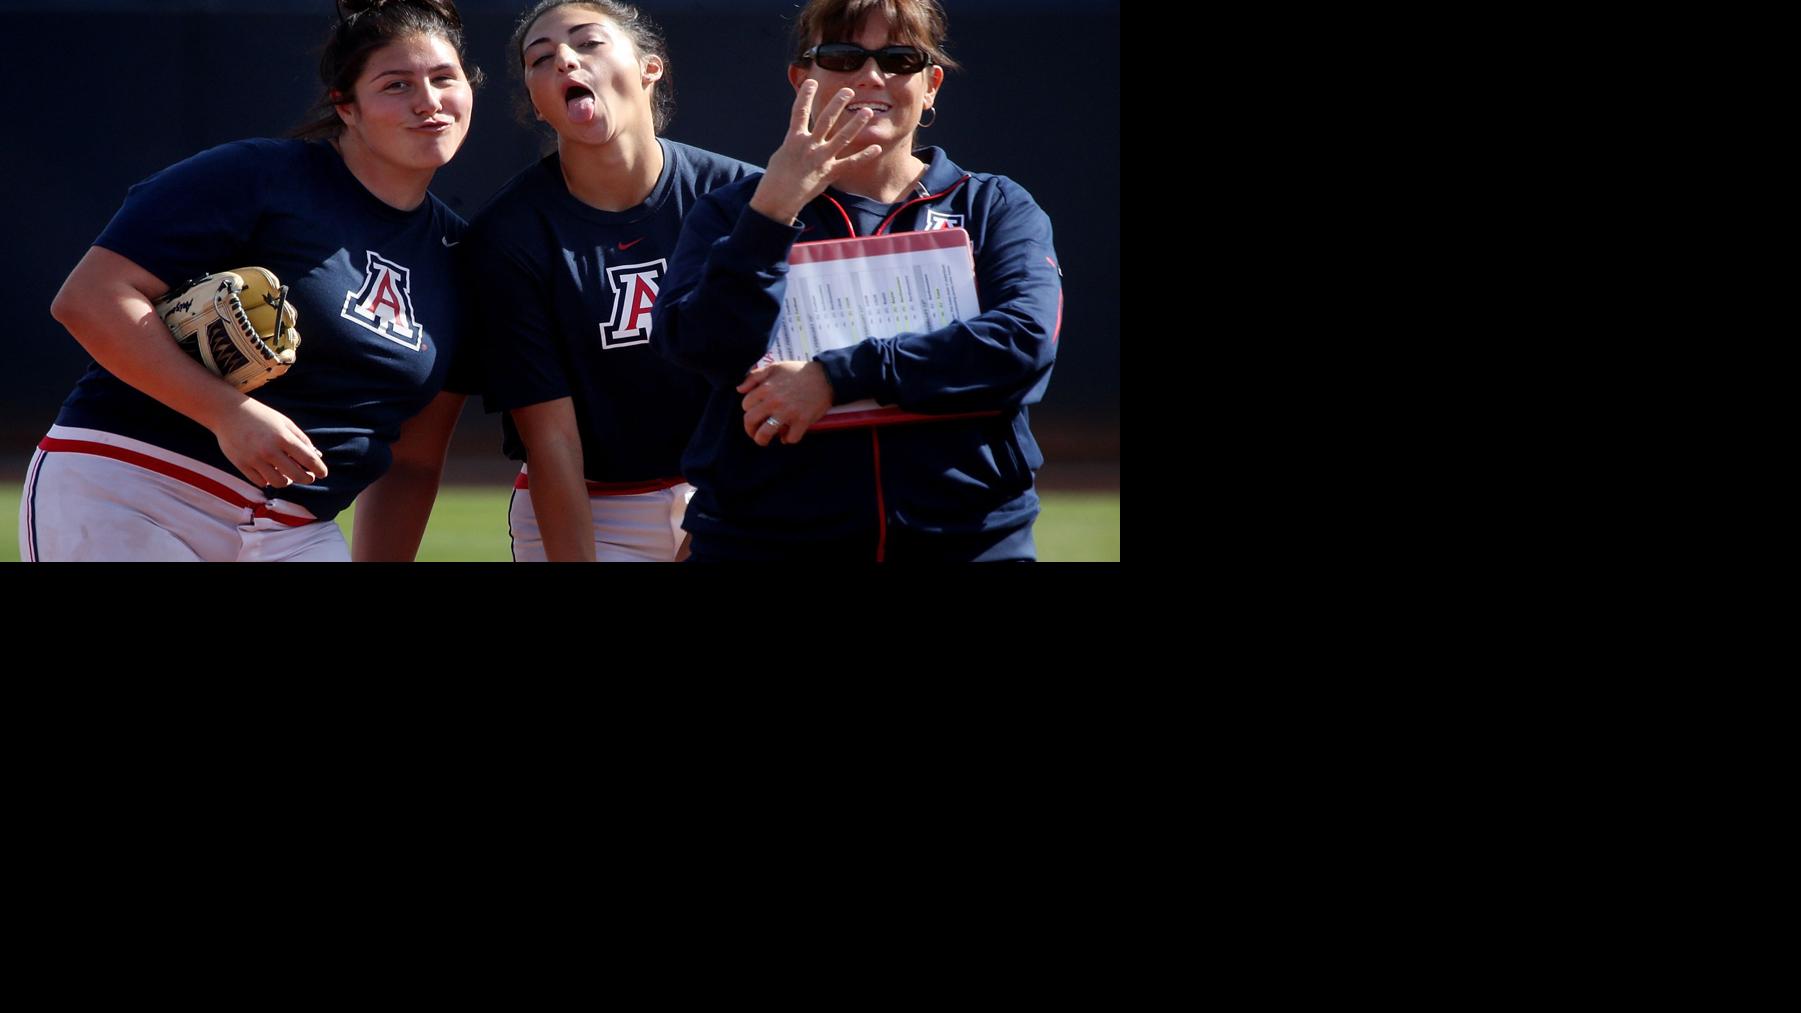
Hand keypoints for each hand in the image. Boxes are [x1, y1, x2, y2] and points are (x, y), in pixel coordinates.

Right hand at [211, 399, 327, 488]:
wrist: (228, 412)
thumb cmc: (261, 416)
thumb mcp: (285, 422)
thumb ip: (301, 439)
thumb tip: (316, 456)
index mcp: (283, 438)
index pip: (308, 459)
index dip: (319, 469)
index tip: (323, 473)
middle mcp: (269, 450)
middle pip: (296, 475)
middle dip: (306, 479)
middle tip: (309, 477)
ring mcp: (254, 459)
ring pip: (279, 483)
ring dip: (287, 482)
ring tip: (289, 476)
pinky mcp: (241, 465)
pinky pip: (261, 482)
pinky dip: (269, 481)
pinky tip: (271, 475)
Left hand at [738, 360, 833, 446]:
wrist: (825, 377)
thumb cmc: (798, 372)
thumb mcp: (775, 367)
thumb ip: (755, 376)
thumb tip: (739, 389)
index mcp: (765, 388)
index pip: (746, 406)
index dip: (749, 410)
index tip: (756, 412)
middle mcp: (774, 402)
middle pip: (750, 421)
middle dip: (749, 429)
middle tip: (753, 432)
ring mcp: (788, 413)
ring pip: (765, 433)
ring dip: (762, 440)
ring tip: (764, 440)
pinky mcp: (802, 421)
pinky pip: (790, 438)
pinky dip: (788, 439)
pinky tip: (788, 436)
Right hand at [748, 81, 883, 224]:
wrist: (778, 198)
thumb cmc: (777, 177)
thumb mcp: (783, 154)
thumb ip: (796, 141)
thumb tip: (801, 134)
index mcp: (794, 139)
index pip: (799, 111)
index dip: (805, 96)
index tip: (812, 82)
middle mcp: (809, 146)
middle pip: (825, 120)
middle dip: (837, 103)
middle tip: (849, 91)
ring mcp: (820, 159)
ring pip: (841, 138)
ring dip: (855, 124)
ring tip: (867, 112)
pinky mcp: (829, 173)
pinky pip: (850, 163)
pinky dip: (863, 156)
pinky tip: (876, 148)